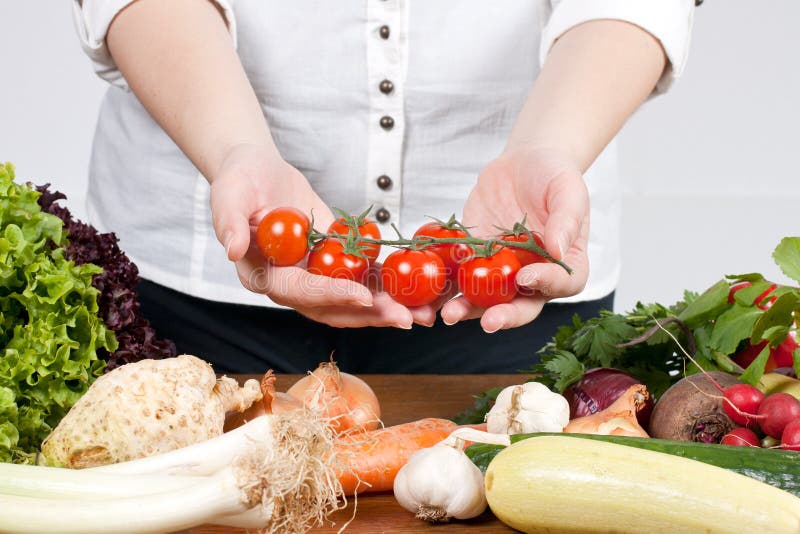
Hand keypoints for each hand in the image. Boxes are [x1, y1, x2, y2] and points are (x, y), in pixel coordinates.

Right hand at [209, 144, 413, 327]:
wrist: (258, 172)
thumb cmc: (239, 180)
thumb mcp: (228, 193)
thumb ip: (228, 222)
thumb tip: (232, 250)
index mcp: (263, 276)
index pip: (300, 291)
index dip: (331, 294)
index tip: (361, 296)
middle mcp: (291, 285)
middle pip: (333, 308)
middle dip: (370, 315)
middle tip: (405, 318)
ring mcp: (316, 277)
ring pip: (354, 301)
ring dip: (388, 308)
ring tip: (424, 315)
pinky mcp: (335, 264)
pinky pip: (364, 278)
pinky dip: (390, 285)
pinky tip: (420, 291)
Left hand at [440, 146, 589, 331]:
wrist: (522, 164)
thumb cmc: (554, 175)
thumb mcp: (568, 189)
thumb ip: (566, 219)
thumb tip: (558, 250)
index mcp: (565, 264)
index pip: (561, 284)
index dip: (545, 285)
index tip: (526, 278)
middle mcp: (534, 276)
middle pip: (522, 304)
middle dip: (503, 315)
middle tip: (488, 321)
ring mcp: (502, 272)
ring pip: (486, 299)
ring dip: (467, 310)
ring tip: (449, 314)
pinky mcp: (474, 261)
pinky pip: (459, 278)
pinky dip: (444, 289)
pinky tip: (428, 297)